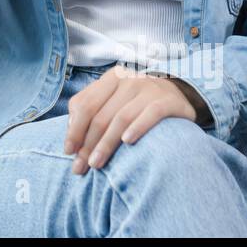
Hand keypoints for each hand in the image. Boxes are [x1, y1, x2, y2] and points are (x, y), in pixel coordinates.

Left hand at [63, 66, 203, 174]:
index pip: (85, 105)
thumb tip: (70, 134)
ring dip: (106, 143)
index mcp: (110, 79)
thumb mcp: (112, 99)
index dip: (74, 129)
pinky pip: (151, 114)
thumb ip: (90, 110)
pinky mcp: (167, 101)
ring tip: (96, 164)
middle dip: (87, 144)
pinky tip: (127, 142)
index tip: (68, 152)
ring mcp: (148, 88)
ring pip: (121, 118)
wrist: (178, 94)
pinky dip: (138, 127)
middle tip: (80, 167)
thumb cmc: (137, 102)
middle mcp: (128, 80)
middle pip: (101, 115)